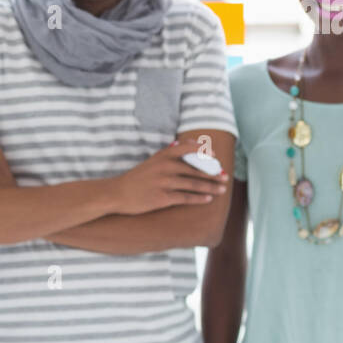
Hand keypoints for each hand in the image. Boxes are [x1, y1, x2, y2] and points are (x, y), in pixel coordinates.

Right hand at [110, 138, 226, 214]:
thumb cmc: (136, 178)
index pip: (189, 149)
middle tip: (225, 177)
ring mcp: (164, 182)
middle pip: (195, 169)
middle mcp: (165, 167)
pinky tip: (208, 199)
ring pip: (194, 184)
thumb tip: (185, 144)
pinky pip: (185, 197)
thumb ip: (168, 153)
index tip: (216, 156)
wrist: (117, 193)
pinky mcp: (162, 197)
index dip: (205, 151)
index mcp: (163, 156)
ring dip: (210, 186)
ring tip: (221, 189)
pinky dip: (199, 198)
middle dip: (213, 173)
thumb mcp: (151, 161)